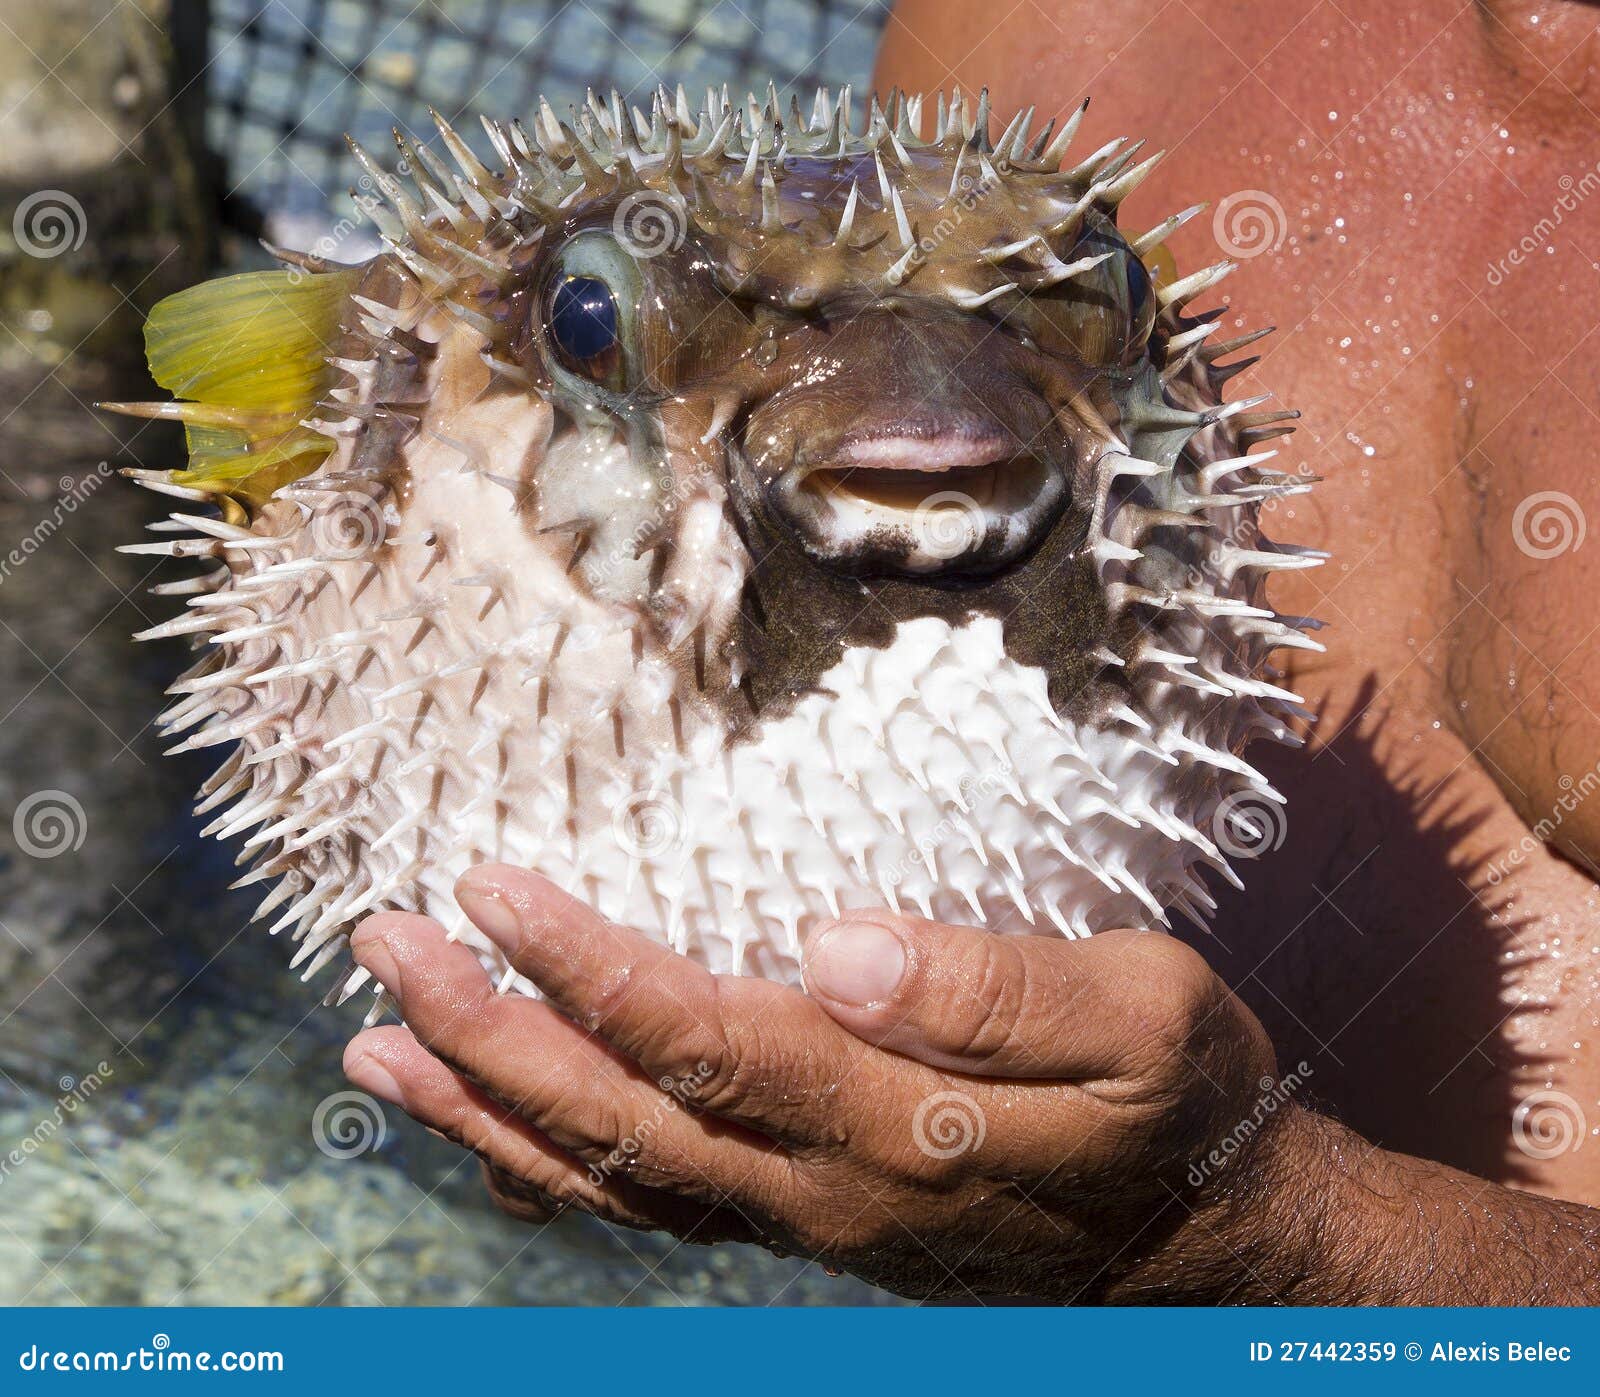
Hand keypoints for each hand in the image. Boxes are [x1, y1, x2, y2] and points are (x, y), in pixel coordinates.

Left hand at [341, 864, 1308, 1300]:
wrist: (1200, 1238)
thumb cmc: (1178, 1102)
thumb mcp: (1144, 1015)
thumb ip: (992, 987)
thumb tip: (835, 945)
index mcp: (899, 1123)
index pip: (705, 1039)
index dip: (585, 969)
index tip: (490, 887)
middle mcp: (825, 1189)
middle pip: (618, 1119)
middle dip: (485, 1036)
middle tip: (382, 948)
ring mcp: (806, 1220)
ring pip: (612, 1179)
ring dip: (487, 1115)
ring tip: (377, 1052)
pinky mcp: (806, 1221)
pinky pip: (652, 1207)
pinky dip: (553, 1173)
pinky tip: (492, 1133)